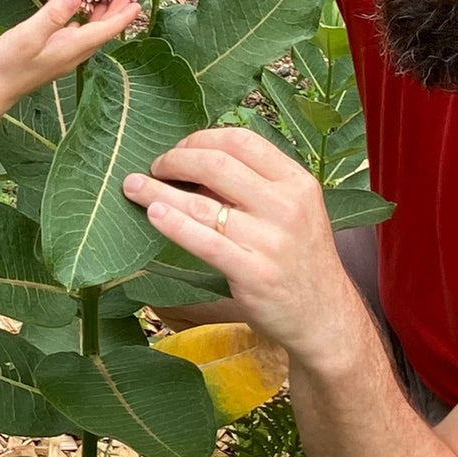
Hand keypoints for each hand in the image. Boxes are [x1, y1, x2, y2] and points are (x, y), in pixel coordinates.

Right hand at [0, 0, 140, 104]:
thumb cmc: (9, 63)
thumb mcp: (29, 34)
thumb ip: (53, 15)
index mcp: (71, 47)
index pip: (104, 31)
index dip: (122, 17)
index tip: (137, 3)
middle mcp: (72, 54)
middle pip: (101, 34)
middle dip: (116, 15)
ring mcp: (63, 57)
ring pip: (90, 36)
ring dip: (101, 19)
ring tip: (108, 2)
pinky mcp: (53, 57)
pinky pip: (76, 39)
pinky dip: (84, 25)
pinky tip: (78, 18)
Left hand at [122, 127, 360, 362]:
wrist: (325, 317)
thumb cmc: (299, 258)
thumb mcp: (292, 211)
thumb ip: (254, 185)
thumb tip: (193, 163)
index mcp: (297, 182)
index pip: (242, 141)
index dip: (201, 139)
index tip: (178, 148)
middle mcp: (287, 206)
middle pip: (217, 164)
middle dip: (175, 159)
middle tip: (155, 167)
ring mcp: (271, 241)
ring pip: (202, 203)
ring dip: (158, 190)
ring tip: (132, 186)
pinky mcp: (254, 274)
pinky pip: (205, 242)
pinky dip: (174, 224)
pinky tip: (152, 214)